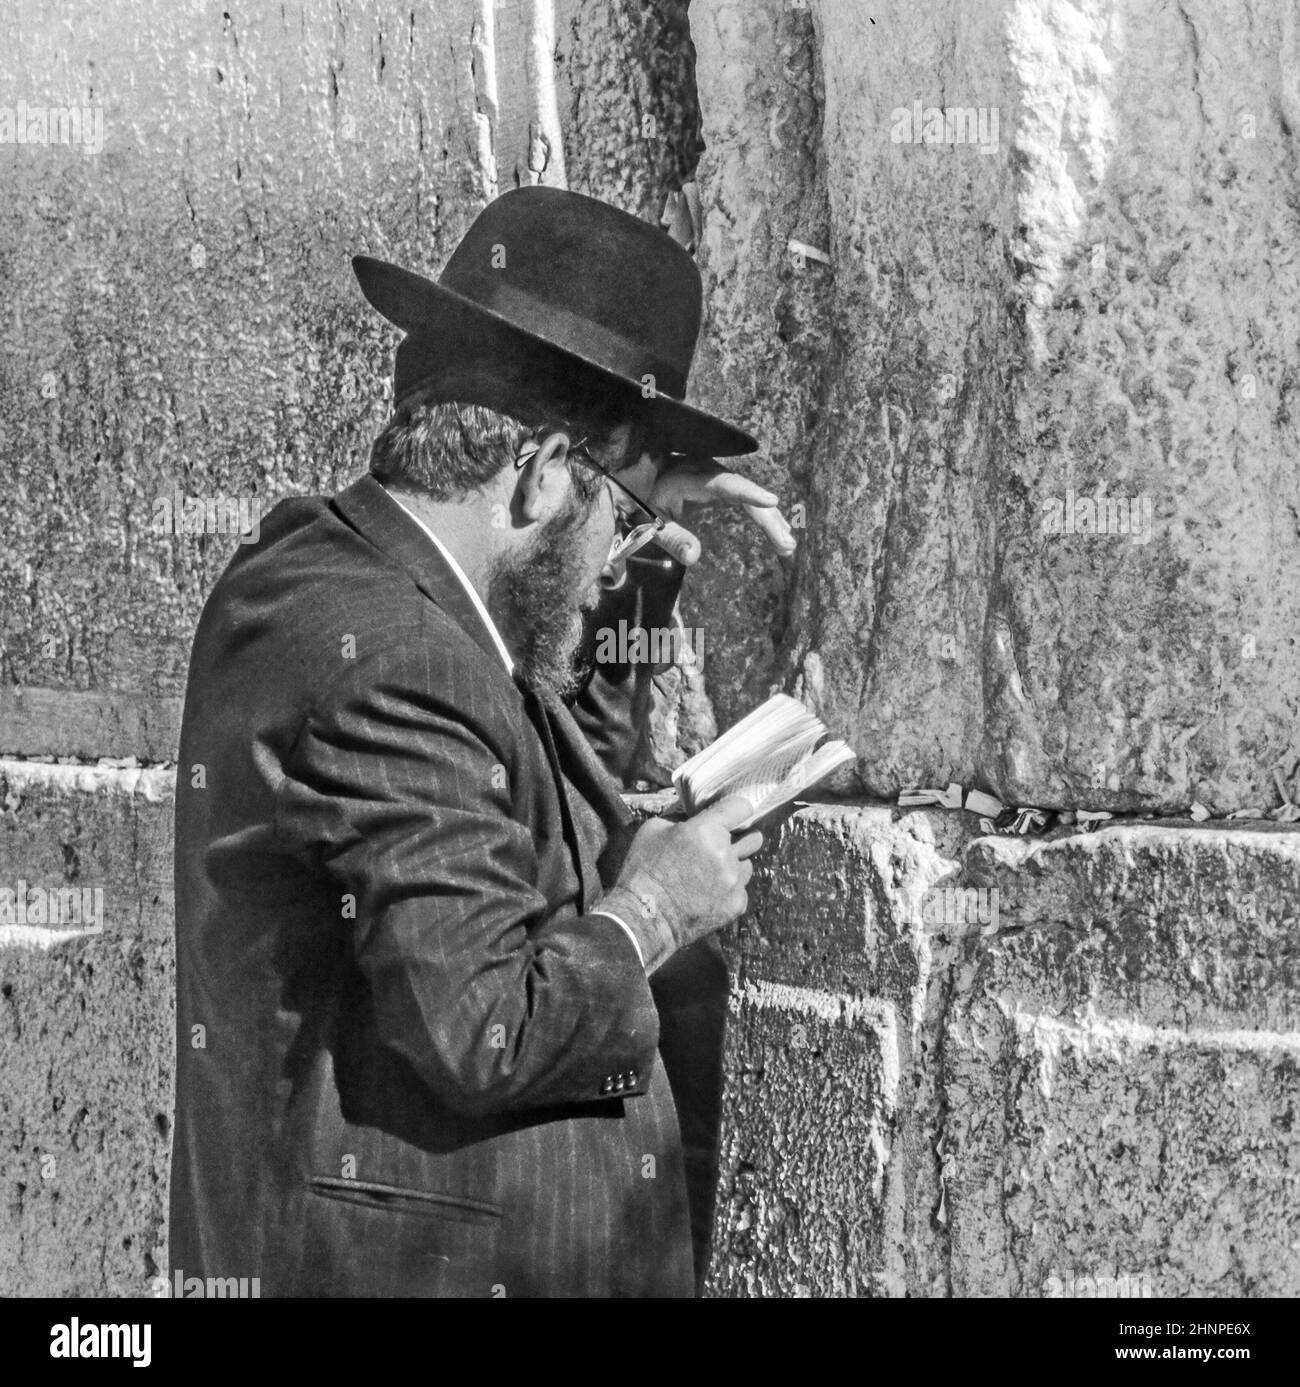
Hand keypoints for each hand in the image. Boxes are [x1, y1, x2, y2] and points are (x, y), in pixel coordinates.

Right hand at [615, 795, 763, 943]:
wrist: (644, 916)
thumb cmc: (644, 870)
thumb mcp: (653, 830)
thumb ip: (681, 820)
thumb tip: (695, 820)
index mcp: (706, 830)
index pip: (741, 807)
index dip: (736, 810)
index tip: (731, 816)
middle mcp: (726, 853)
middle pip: (754, 838)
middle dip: (740, 840)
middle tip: (723, 847)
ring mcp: (733, 881)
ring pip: (747, 866)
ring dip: (734, 867)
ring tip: (709, 876)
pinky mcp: (737, 904)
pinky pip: (740, 890)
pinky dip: (728, 891)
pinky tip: (707, 895)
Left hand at [645, 457, 796, 566]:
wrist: (638, 479)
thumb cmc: (642, 501)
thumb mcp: (651, 522)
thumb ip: (672, 538)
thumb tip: (694, 558)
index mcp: (690, 478)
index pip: (726, 484)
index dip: (749, 493)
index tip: (772, 501)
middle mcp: (709, 472)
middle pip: (746, 494)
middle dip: (769, 519)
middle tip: (786, 546)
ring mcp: (719, 477)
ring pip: (751, 497)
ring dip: (771, 520)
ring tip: (787, 547)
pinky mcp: (723, 485)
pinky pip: (748, 499)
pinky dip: (764, 516)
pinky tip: (779, 534)